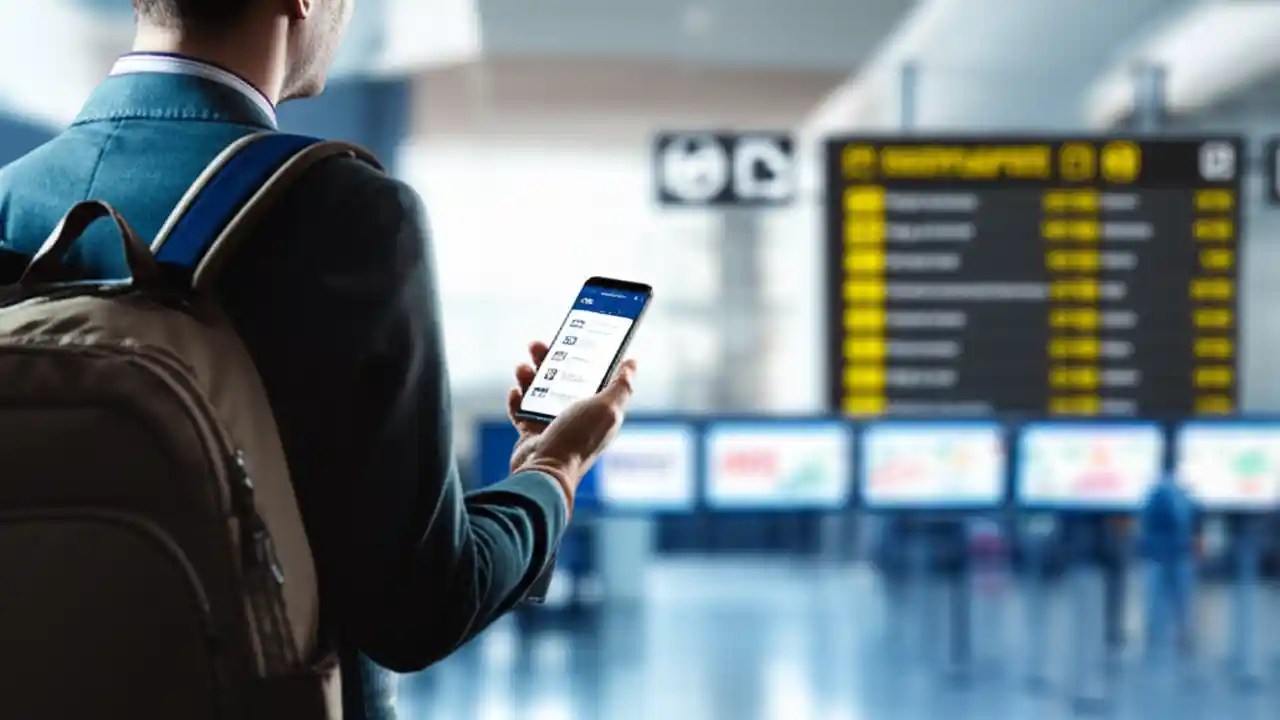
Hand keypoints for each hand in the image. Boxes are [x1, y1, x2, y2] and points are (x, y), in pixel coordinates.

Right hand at [506, 341, 636, 501]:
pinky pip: (521, 412)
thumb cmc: (578, 439)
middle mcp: (576, 416)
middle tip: (537, 345)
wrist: (545, 471)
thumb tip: (632, 363)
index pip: (592, 376)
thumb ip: (621, 386)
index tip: (572, 337)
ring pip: (539, 392)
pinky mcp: (532, 434)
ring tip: (521, 367)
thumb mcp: (606, 409)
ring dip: (529, 377)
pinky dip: (516, 401)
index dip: (583, 357)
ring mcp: (553, 425)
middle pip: (561, 380)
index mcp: (598, 409)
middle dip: (549, 361)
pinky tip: (514, 392)